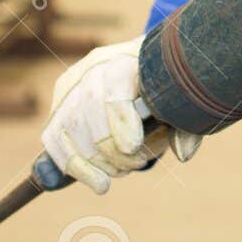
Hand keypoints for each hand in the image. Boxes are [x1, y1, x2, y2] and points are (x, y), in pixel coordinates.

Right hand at [40, 36, 201, 192]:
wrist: (142, 68)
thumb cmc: (164, 88)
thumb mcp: (181, 102)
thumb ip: (187, 125)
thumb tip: (184, 153)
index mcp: (129, 58)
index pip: (115, 83)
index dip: (120, 118)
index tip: (133, 147)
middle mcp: (94, 68)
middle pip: (88, 107)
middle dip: (110, 147)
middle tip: (135, 164)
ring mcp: (72, 87)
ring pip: (68, 125)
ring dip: (94, 160)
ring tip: (122, 172)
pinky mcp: (58, 107)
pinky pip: (54, 140)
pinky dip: (74, 166)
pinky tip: (98, 183)